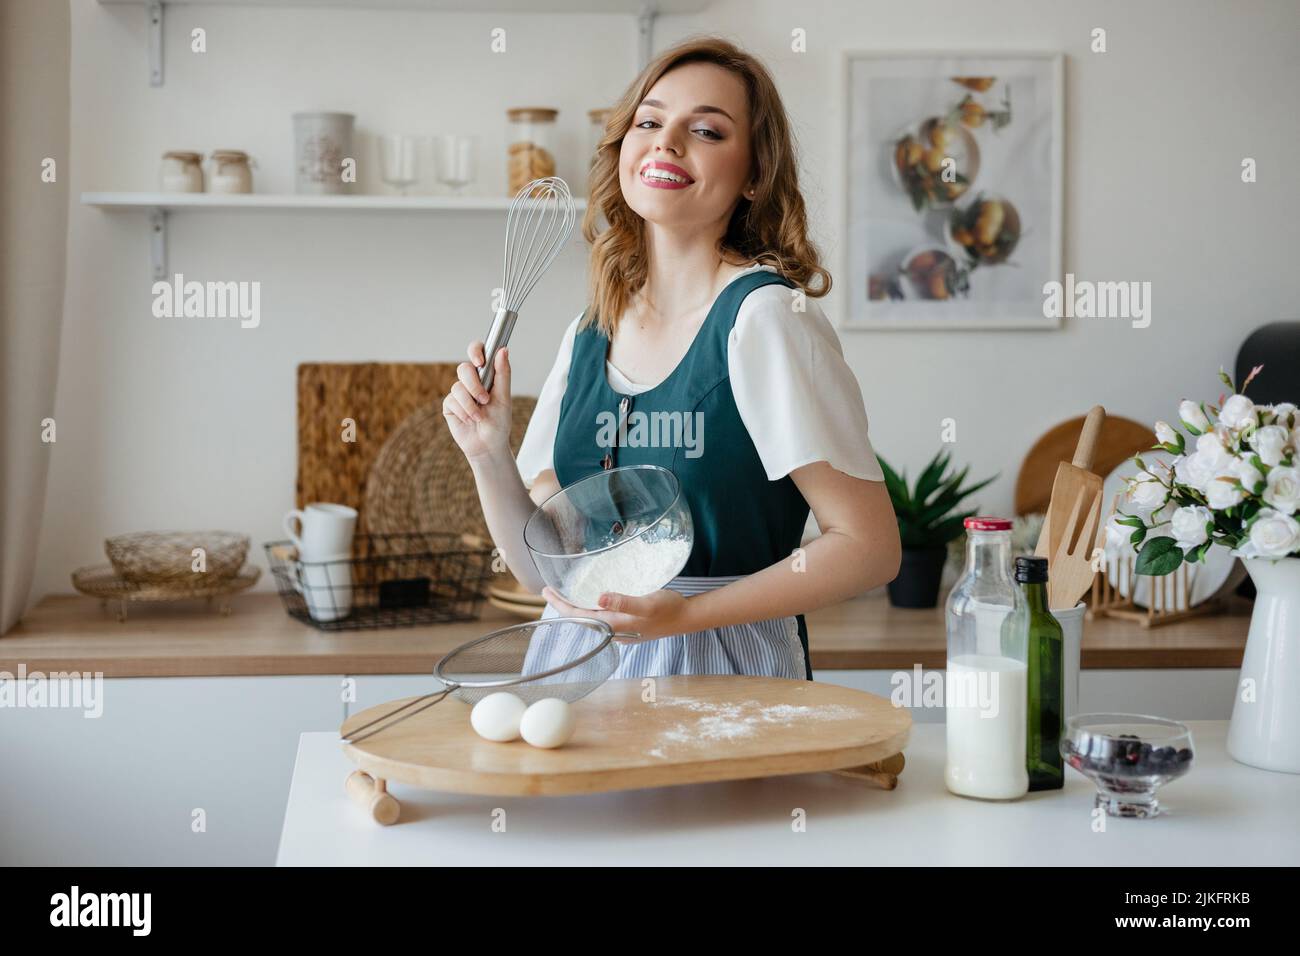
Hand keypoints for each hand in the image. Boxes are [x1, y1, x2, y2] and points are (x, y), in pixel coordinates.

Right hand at [442, 341, 511, 461]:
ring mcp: (459, 393)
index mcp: (485, 375)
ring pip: (457, 387)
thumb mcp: (504, 398)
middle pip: (463, 368)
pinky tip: (469, 420)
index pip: (477, 352)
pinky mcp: (450, 405)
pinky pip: (451, 401)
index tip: (479, 361)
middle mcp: (470, 381)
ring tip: (479, 417)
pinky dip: (463, 411)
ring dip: (470, 405)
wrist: (488, 446)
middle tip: (484, 400)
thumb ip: (502, 374)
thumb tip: (503, 350)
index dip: (475, 351)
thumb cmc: (499, 422)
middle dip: (474, 385)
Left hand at [540, 587, 691, 641]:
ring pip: (592, 617)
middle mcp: (614, 629)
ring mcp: (622, 628)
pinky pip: (603, 615)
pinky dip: (592, 606)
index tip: (546, 591)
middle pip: (582, 618)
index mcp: (614, 624)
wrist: (688, 618)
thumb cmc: (669, 610)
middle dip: (565, 604)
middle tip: (550, 589)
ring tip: (566, 593)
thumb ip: (623, 601)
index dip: (561, 603)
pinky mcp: (629, 623)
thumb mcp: (647, 604)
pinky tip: (593, 599)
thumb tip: (599, 598)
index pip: (579, 615)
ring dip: (578, 606)